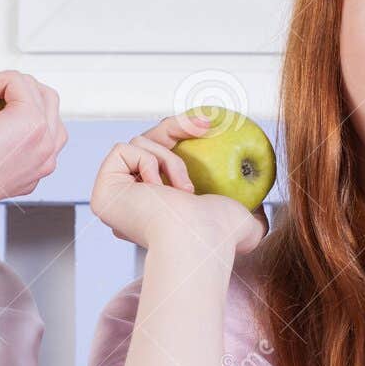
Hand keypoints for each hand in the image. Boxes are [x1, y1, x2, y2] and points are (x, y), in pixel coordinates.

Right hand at [89, 114, 265, 257]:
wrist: (198, 239)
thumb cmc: (222, 235)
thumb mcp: (247, 222)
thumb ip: (254, 217)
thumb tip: (262, 211)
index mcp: (155, 209)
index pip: (161, 158)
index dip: (180, 134)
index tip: (208, 125)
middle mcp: (131, 204)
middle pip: (147, 141)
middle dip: (175, 127)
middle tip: (205, 125)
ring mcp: (114, 198)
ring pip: (137, 143)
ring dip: (167, 158)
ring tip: (184, 189)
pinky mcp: (102, 191)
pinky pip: (123, 149)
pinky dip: (145, 160)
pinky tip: (158, 188)